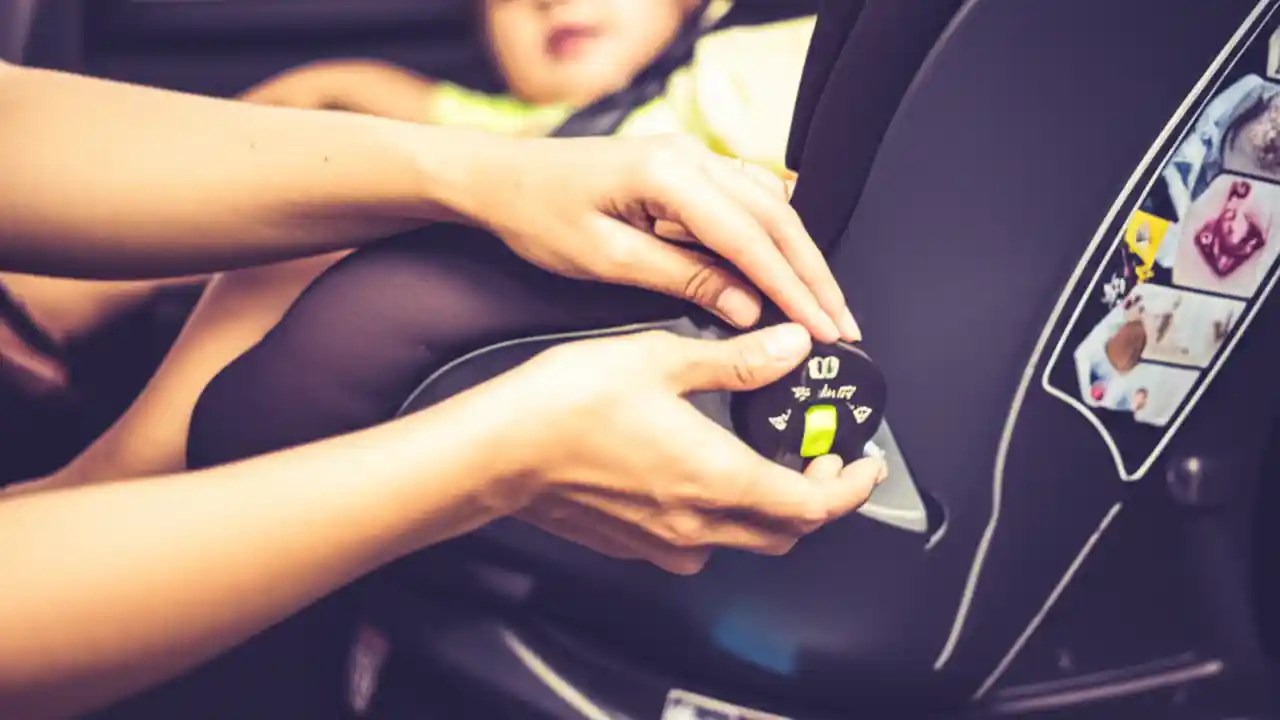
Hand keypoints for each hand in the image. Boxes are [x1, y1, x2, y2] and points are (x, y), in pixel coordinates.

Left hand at [459, 134, 859, 344]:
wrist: (499, 177)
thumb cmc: (537, 214)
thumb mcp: (606, 259)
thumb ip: (682, 278)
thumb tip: (747, 306)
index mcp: (668, 173)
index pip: (750, 238)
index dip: (792, 288)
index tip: (822, 327)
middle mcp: (690, 155)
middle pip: (776, 217)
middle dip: (813, 275)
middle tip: (842, 325)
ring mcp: (690, 156)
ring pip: (769, 207)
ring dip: (800, 257)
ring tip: (825, 306)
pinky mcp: (685, 168)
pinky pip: (747, 201)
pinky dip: (773, 239)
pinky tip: (789, 269)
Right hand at [485, 323, 885, 573]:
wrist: (496, 451)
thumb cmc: (566, 404)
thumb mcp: (661, 359)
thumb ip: (736, 360)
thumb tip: (791, 347)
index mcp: (716, 477)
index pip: (813, 506)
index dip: (850, 488)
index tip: (863, 464)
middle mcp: (696, 522)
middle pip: (785, 532)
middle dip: (815, 499)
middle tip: (817, 459)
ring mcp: (663, 540)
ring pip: (743, 542)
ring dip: (769, 513)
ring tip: (765, 468)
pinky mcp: (632, 543)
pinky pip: (697, 545)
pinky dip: (721, 519)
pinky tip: (703, 480)